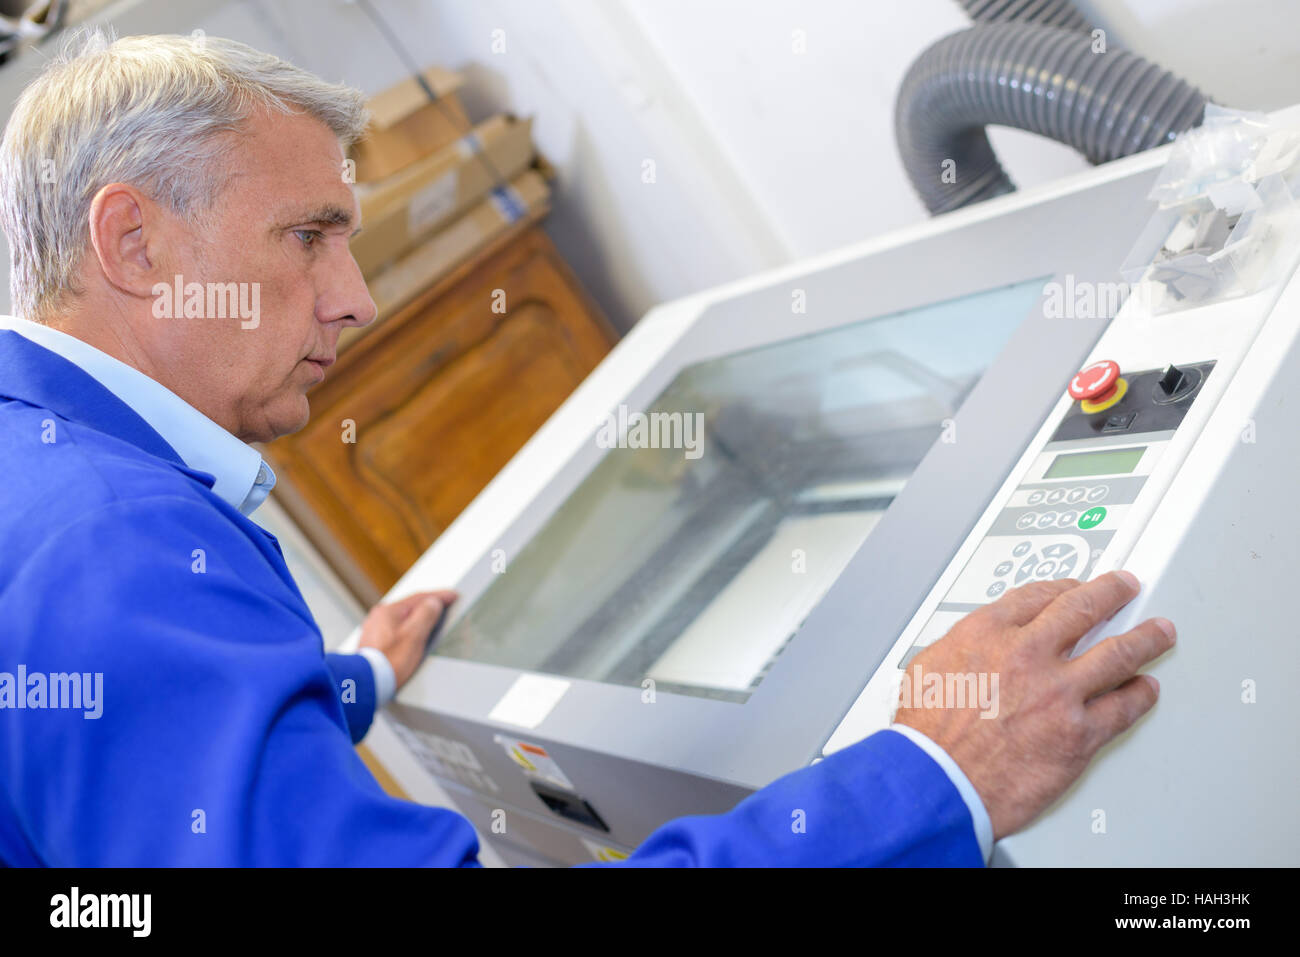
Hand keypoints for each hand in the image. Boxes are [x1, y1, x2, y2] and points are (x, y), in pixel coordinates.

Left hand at [357, 589, 456, 688]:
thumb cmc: (389, 662)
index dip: (439, 596)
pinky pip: (396, 629)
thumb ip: (426, 615)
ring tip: (432, 619)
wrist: (368, 683)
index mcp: (389, 611)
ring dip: (418, 618)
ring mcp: (375, 629)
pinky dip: (408, 629)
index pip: (419, 598)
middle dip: (428, 605)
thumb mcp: (414, 636)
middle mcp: (379, 617)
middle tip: (444, 604)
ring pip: (402, 618)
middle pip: (410, 607)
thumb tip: (433, 603)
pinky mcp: (374, 643)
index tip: (453, 596)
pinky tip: (413, 636)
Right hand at [894, 571, 1174, 840]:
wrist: (937, 780)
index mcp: (987, 632)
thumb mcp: (929, 667)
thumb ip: (964, 647)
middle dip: (1112, 592)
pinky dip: (1141, 695)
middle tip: (1125, 588)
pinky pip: (1124, 707)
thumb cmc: (927, 735)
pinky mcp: (1078, 733)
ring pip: (1118, 653)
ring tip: (1159, 633)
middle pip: (1085, 608)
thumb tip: (979, 646)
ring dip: (1146, 639)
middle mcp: (1027, 654)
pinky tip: (1145, 689)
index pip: (1038, 595)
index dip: (1064, 587)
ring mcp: (1058, 693)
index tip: (1075, 587)